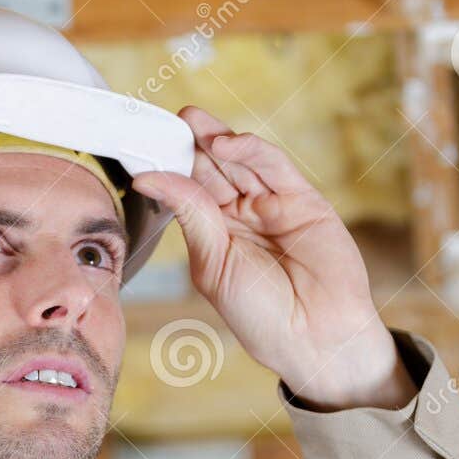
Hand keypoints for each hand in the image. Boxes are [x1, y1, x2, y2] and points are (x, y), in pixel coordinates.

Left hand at [132, 104, 415, 410]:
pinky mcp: (303, 199)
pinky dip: (251, 150)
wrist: (313, 338)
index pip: (190, 190)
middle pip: (214, 169)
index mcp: (216, 234)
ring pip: (242, 162)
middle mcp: (244, 216)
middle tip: (167, 120)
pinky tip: (226, 143)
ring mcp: (273, 205)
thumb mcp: (213, 264)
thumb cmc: (261, 315)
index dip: (171, 167)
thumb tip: (150, 178)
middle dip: (192, 144)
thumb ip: (191, 215)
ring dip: (217, 138)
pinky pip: (274, 166)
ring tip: (191, 120)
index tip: (144, 144)